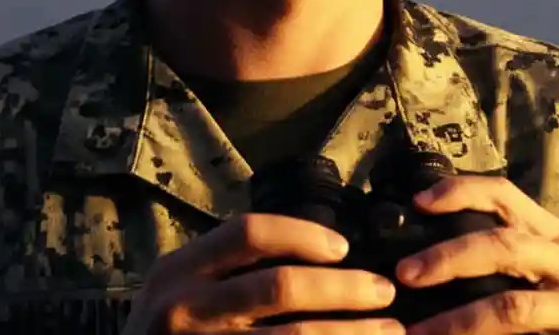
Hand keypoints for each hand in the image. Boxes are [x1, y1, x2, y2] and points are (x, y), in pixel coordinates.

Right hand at [123, 212, 402, 334]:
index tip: (344, 248)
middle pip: (281, 288)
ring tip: (391, 332)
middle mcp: (186, 310)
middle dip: (344, 289)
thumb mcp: (179, 288)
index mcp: (178, 271)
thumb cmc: (168, 333)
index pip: (249, 234)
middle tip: (384, 291)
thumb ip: (227, 266)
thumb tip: (318, 248)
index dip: (303, 235)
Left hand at [394, 177, 558, 334]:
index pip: (507, 196)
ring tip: (417, 333)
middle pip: (503, 244)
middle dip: (447, 258)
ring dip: (457, 322)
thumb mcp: (558, 277)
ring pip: (511, 305)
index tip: (418, 201)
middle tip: (404, 274)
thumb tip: (433, 257)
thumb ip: (513, 262)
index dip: (461, 191)